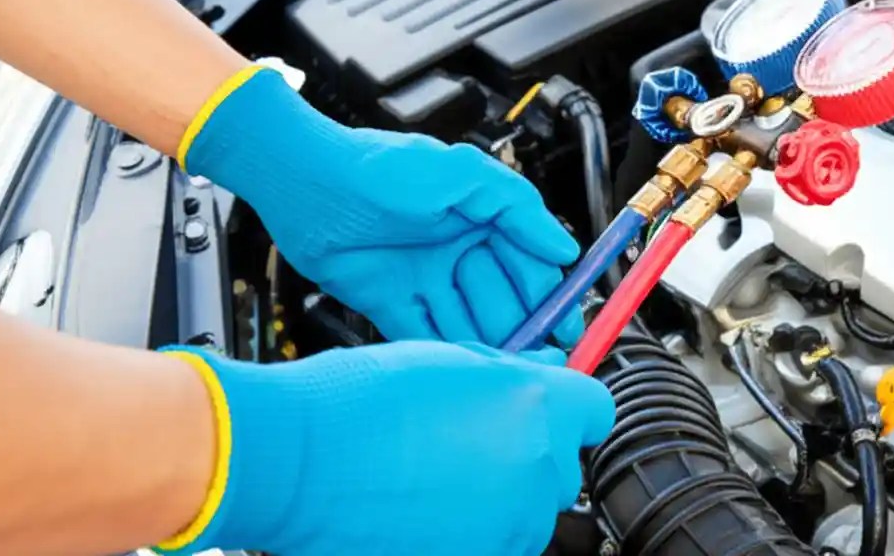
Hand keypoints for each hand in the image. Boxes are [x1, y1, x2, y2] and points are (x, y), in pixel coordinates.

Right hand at [160, 341, 614, 555]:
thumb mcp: (444, 357)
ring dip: (496, 495)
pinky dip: (468, 528)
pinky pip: (491, 541)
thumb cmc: (358, 401)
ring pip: (526, 510)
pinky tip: (421, 505)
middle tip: (469, 439)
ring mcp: (510, 525)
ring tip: (432, 473)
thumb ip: (508, 372)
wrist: (296, 460)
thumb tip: (541, 371)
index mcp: (538, 407)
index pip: (597, 409)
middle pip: (561, 464)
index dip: (569, 406)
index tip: (549, 408)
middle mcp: (537, 470)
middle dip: (527, 452)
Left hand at [183, 67, 583, 345]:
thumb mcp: (460, 172)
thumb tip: (562, 246)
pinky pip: (425, 335)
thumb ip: (516, 206)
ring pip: (468, 323)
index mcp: (481, 219)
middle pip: (504, 300)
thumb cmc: (376, 165)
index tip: (569, 326)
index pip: (530, 265)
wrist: (302, 181)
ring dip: (489, 347)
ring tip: (507, 372)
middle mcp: (457, 251)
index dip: (552, 297)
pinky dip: (444, 354)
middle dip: (525, 329)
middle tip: (540, 357)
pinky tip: (462, 370)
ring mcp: (425, 279)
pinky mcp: (390, 303)